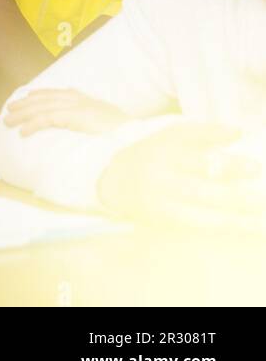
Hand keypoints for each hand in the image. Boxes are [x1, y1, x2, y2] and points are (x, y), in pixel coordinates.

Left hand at [3, 89, 130, 135]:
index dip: (41, 94)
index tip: (28, 96)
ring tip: (8, 121)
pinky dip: (32, 125)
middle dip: (25, 104)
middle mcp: (78, 99)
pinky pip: (46, 120)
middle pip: (44, 99)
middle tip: (9, 109)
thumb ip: (92, 118)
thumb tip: (84, 124)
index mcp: (85, 99)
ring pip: (41, 109)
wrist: (135, 136)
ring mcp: (76, 107)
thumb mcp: (107, 121)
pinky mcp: (73, 117)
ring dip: (23, 115)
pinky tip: (22, 132)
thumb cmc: (124, 133)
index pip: (58, 93)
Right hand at [99, 122, 265, 231]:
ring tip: (260, 218)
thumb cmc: (150, 154)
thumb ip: (203, 132)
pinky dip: (222, 227)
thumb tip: (239, 132)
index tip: (257, 167)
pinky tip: (242, 227)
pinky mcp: (161, 221)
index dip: (230, 162)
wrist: (111, 181)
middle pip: (204, 186)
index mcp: (163, 150)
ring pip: (203, 211)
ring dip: (237, 217)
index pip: (200, 155)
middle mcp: (160, 176)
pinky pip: (197, 226)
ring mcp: (160, 202)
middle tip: (262, 196)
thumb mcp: (169, 136)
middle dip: (238, 192)